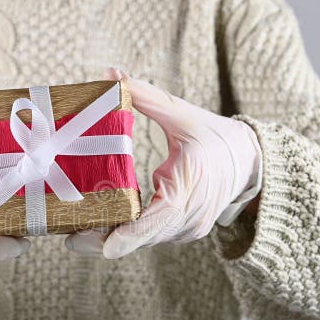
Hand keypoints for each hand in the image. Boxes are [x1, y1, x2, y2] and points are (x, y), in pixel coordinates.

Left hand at [65, 68, 261, 257]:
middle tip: (67, 234)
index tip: (103, 245)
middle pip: (139, 239)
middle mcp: (187, 219)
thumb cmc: (216, 137)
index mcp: (188, 189)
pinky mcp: (181, 231)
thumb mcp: (182, 114)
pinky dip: (126, 233)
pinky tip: (98, 225)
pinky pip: (148, 236)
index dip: (127, 237)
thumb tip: (111, 74)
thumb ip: (145, 96)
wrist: (252, 161)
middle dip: (103, 238)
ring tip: (74, 228)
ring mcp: (186, 229)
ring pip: (141, 241)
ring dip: (111, 236)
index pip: (154, 223)